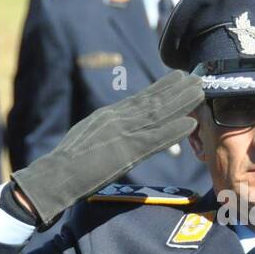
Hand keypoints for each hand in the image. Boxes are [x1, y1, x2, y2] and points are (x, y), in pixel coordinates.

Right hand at [11, 70, 204, 228]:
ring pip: (158, 114)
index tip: (179, 77)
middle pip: (152, 101)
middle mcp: (117, 119)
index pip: (140, 99)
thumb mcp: (89, 139)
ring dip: (181, 103)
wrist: (54, 177)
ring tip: (201, 91)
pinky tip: (189, 124)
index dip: (162, 88)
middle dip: (176, 89)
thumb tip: (119, 131)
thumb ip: (107, 132)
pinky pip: (154, 140)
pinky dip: (173, 131)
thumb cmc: (67, 165)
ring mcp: (122, 134)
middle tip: (198, 76)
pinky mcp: (125, 152)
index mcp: (109, 116)